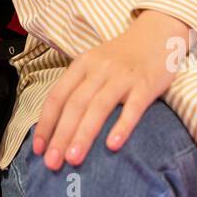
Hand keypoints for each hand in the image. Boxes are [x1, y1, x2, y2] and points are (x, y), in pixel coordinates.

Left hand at [33, 10, 190, 170]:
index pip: (57, 96)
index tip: (39, 149)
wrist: (157, 33)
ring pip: (98, 107)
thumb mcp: (94, 64)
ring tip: (74, 159)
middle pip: (75, 104)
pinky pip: (133, 107)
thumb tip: (58, 126)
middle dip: (61, 136)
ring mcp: (123, 76)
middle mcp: (99, 69)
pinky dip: (122, 126)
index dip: (46, 123)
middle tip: (52, 164)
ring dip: (84, 134)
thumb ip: (79, 88)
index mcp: (82, 65)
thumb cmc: (122, 56)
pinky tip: (113, 146)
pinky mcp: (146, 84)